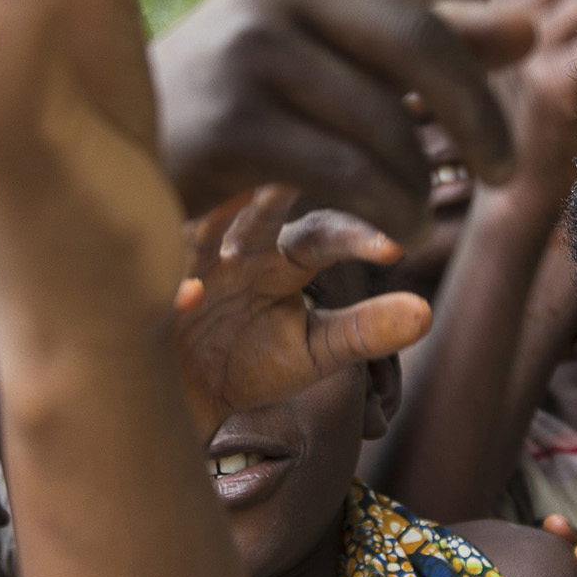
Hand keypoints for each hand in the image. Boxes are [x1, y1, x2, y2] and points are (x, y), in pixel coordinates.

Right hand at [153, 0, 532, 244]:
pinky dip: (392, 211)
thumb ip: (431, 44)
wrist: (129, 174)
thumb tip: (527, 29)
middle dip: (478, 116)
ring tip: (419, 208)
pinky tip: (396, 227)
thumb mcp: (339, 64)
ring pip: (390, 121)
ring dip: (420, 183)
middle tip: (503, 167)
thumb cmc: (247, 110)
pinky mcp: (231, 120)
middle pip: (419, 39)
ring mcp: (247, 48)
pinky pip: (353, 171)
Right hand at [171, 186, 431, 435]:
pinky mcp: (150, 291)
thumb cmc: (252, 366)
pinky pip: (160, 279)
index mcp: (286, 251)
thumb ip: (364, 332)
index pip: (327, 228)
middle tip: (309, 175)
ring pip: (203, 221)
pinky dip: (174, 286)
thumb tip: (426, 312)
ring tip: (240, 223)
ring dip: (219, 213)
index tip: (393, 249)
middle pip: (262, 202)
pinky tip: (189, 296)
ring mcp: (190, 260)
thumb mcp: (313, 354)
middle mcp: (238, 242)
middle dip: (283, 188)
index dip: (358, 234)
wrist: (184, 401)